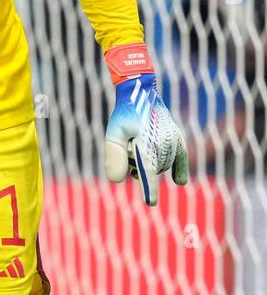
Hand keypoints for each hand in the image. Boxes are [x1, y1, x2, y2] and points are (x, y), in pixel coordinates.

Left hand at [104, 45, 188, 206]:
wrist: (140, 92)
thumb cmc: (123, 114)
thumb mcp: (113, 134)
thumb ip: (115, 157)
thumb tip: (118, 181)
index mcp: (147, 144)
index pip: (148, 173)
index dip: (149, 189)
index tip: (150, 203)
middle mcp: (163, 144)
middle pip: (152, 170)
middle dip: (140, 169)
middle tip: (130, 151)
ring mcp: (173, 140)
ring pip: (164, 165)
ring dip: (152, 164)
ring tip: (139, 147)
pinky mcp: (178, 136)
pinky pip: (181, 157)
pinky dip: (179, 168)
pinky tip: (180, 181)